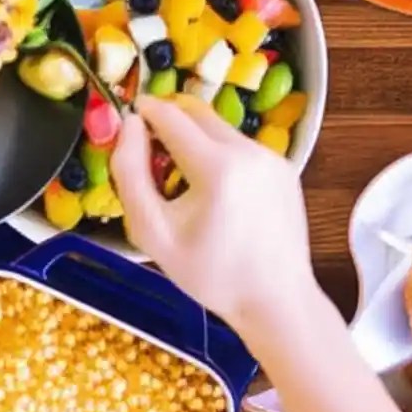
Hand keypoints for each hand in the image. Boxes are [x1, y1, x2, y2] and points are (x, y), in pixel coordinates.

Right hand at [111, 95, 316, 322]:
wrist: (275, 300)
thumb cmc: (210, 273)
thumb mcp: (152, 232)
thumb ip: (130, 174)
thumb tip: (130, 125)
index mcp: (217, 167)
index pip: (170, 115)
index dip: (143, 111)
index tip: (127, 117)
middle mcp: (249, 151)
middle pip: (196, 112)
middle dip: (167, 121)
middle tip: (148, 149)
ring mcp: (271, 157)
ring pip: (219, 128)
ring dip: (193, 138)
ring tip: (181, 180)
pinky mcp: (284, 167)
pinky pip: (240, 146)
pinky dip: (218, 154)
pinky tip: (214, 194)